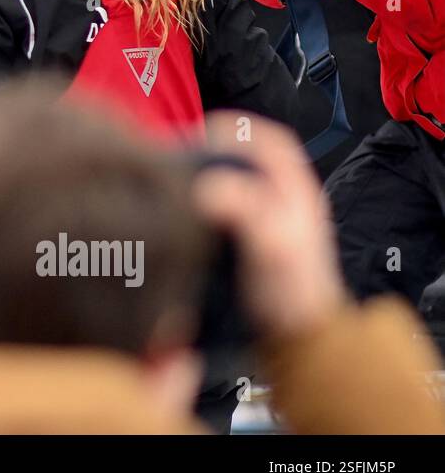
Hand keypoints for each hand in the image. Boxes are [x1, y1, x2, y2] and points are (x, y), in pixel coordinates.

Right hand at [193, 112, 345, 340]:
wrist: (299, 342)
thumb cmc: (292, 294)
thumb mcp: (273, 245)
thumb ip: (247, 209)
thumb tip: (208, 186)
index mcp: (297, 192)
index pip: (270, 141)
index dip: (238, 130)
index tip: (202, 134)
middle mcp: (283, 203)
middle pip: (247, 160)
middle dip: (213, 154)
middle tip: (178, 160)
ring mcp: (267, 224)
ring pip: (233, 187)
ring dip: (205, 181)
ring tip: (174, 187)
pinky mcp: (250, 246)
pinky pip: (224, 213)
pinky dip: (203, 209)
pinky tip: (182, 219)